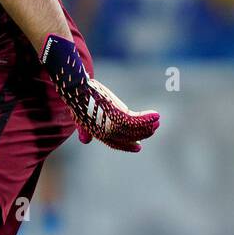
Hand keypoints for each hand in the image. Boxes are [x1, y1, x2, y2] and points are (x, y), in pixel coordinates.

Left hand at [41, 34, 159, 151]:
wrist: (76, 87)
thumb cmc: (77, 100)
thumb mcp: (80, 118)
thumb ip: (84, 130)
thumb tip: (84, 141)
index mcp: (97, 133)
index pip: (115, 144)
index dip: (127, 146)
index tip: (139, 147)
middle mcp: (104, 132)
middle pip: (128, 136)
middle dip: (142, 133)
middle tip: (154, 127)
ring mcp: (110, 124)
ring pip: (134, 128)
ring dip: (147, 125)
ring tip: (157, 120)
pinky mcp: (115, 113)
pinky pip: (135, 120)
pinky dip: (146, 118)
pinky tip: (156, 115)